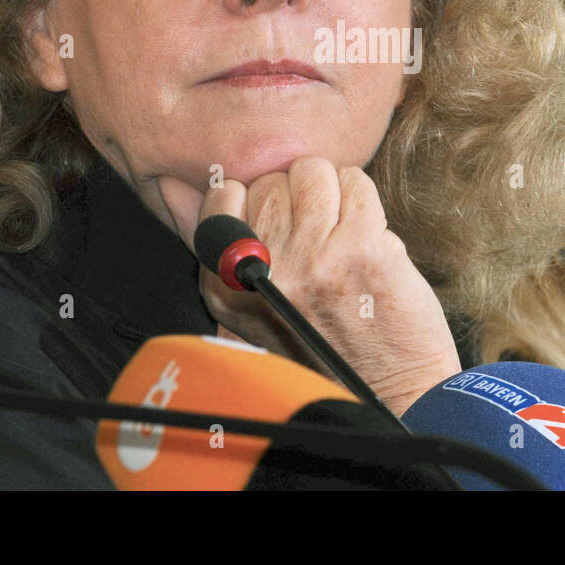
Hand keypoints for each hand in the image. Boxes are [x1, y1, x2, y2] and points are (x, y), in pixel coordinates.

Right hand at [157, 156, 460, 414]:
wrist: (389, 392)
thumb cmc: (321, 347)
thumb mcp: (248, 310)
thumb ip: (221, 249)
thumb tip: (176, 183)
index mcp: (225, 285)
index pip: (222, 196)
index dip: (255, 196)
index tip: (277, 216)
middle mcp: (262, 269)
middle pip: (270, 181)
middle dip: (295, 194)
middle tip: (316, 230)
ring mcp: (312, 258)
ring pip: (312, 172)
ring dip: (331, 188)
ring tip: (340, 224)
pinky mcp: (361, 249)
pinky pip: (356, 183)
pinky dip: (362, 195)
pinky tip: (366, 227)